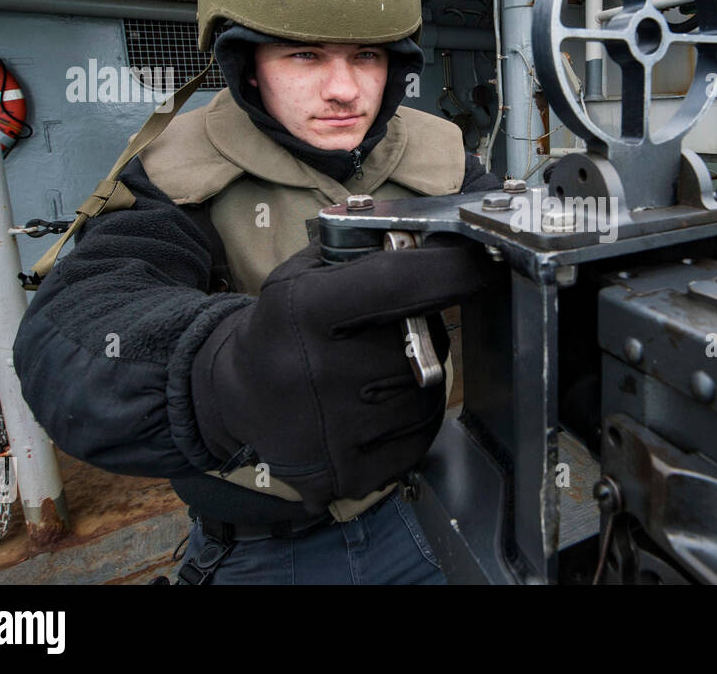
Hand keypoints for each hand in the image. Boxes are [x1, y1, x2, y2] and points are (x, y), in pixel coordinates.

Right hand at [190, 237, 493, 510]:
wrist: (236, 399)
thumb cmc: (285, 327)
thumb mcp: (303, 275)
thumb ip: (365, 255)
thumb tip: (440, 243)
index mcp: (304, 311)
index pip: (398, 282)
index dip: (451, 269)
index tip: (480, 262)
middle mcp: (319, 372)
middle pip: (419, 344)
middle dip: (423, 330)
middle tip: (400, 329)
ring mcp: (334, 431)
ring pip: (426, 394)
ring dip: (419, 378)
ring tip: (381, 370)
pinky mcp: (349, 474)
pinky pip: (420, 436)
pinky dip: (413, 418)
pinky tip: (379, 408)